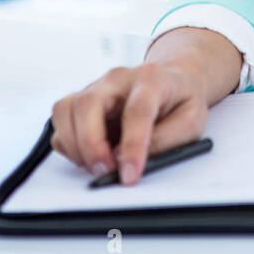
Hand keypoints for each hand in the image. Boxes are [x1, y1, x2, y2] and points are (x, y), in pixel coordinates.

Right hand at [50, 61, 209, 184]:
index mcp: (151, 79)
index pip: (137, 111)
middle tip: (105, 171)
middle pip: (88, 103)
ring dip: (76, 146)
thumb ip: (165, 140)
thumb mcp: (192, 121)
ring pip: (65, 110)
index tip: (130, 174)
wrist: (173, 80)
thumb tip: (129, 160)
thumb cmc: (181, 100)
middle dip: (91, 144)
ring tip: (99, 165)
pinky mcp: (81, 102)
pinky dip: (70, 146)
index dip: (132, 146)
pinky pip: (61, 123)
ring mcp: (96, 88)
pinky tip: (90, 155)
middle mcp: (117, 78)